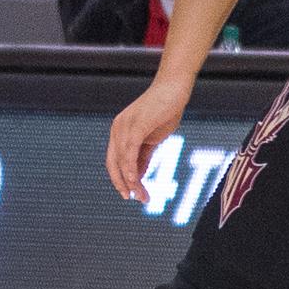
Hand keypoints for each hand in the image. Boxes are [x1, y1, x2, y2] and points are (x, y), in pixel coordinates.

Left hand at [106, 80, 191, 202]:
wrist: (175, 89)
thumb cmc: (165, 111)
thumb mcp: (152, 138)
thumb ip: (143, 155)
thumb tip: (138, 175)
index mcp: (119, 132)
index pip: (114, 160)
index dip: (119, 179)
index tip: (130, 194)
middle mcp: (117, 129)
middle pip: (113, 163)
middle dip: (122, 184)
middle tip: (134, 199)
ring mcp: (124, 126)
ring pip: (122, 161)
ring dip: (131, 181)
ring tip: (142, 196)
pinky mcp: (135, 125)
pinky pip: (129, 152)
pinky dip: (131, 168)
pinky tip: (136, 182)